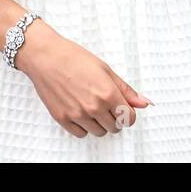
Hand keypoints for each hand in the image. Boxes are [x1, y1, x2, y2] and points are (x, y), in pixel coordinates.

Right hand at [16, 24, 151, 137]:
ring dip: (100, 123)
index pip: (129, 118)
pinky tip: (81, 112)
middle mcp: (94, 107)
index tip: (125, 109)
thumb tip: (143, 103)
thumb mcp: (106, 70)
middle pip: (115, 127)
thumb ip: (126, 90)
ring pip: (99, 132)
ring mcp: (77, 115)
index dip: (129, 114)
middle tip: (107, 105)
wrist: (46, 57)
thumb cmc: (74, 58)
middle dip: (115, 118)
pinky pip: (81, 134)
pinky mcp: (63, 119)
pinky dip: (84, 126)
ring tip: (93, 106)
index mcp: (107, 93)